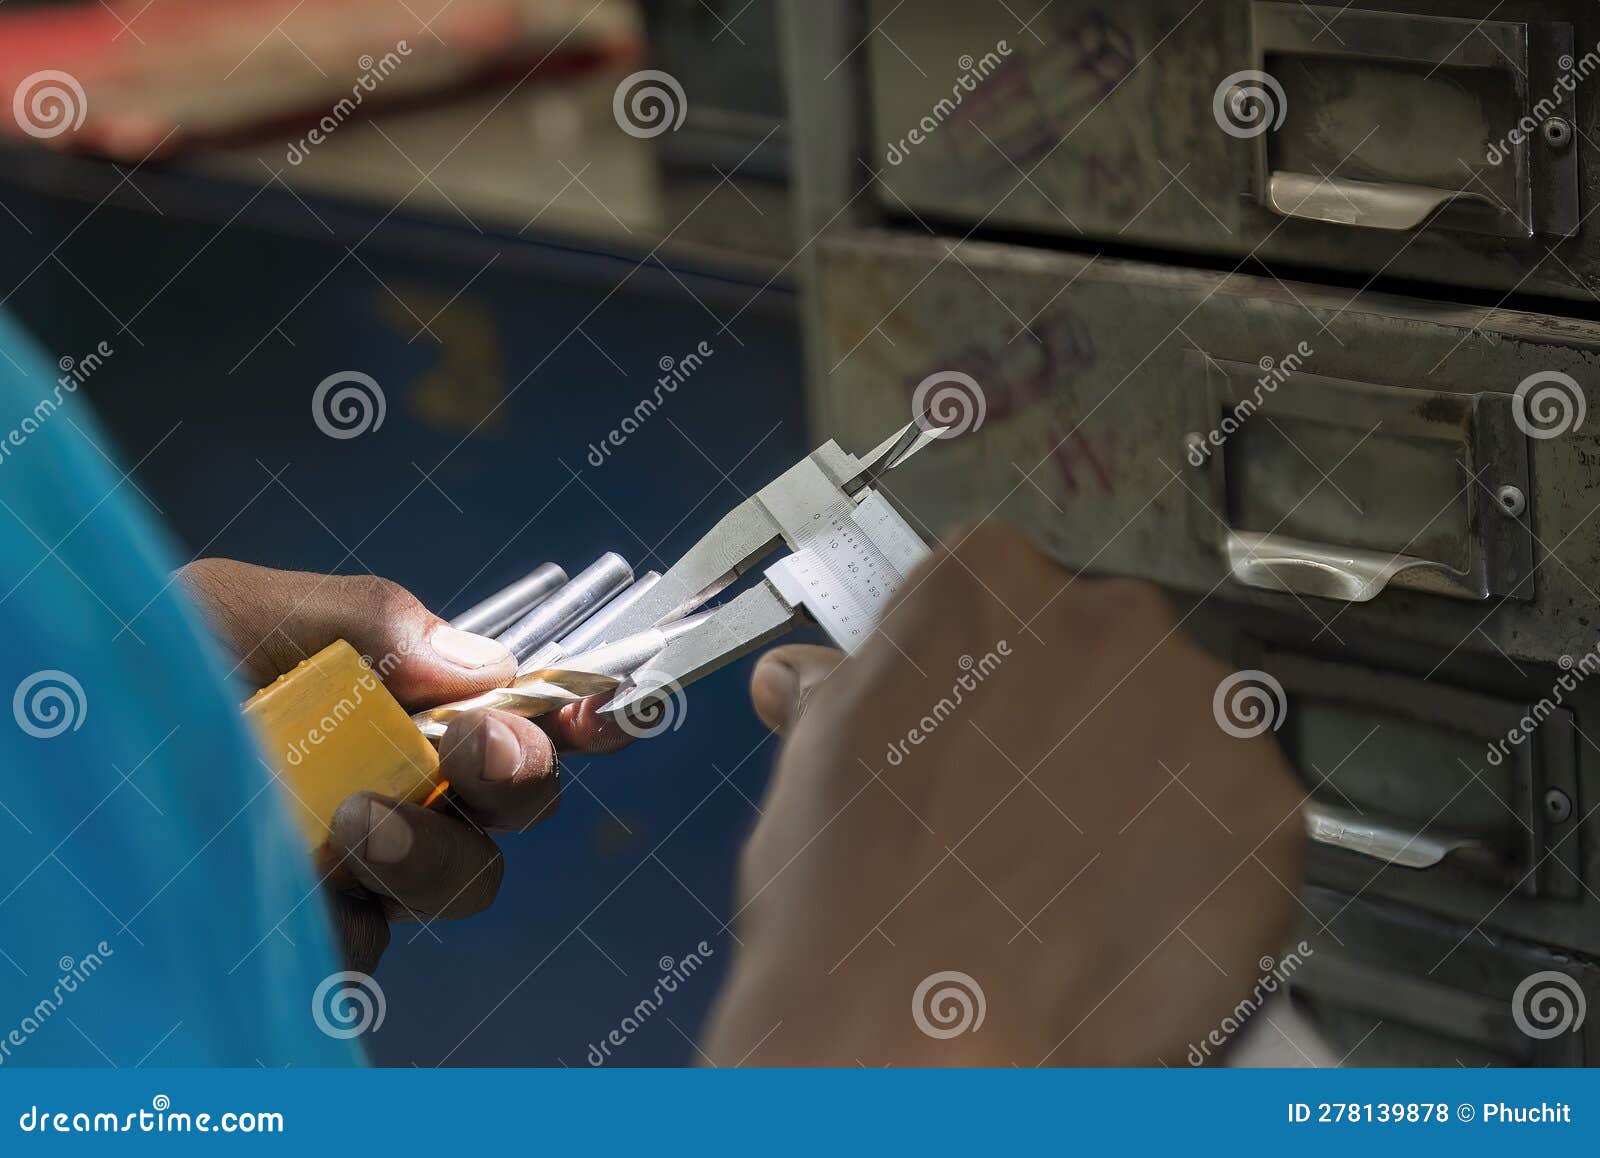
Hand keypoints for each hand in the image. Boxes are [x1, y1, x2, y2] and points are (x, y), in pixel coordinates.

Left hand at [178, 559, 628, 971]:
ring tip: (354, 825)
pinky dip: (357, 922)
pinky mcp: (312, 939)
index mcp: (394, 703)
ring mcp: (359, 869)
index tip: (606, 704)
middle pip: (515, 799)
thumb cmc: (138, 669)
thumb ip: (365, 620)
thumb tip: (484, 661)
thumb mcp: (241, 612)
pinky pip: (373, 954)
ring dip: (438, 853)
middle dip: (517, 775)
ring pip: (466, 880)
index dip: (574, 708)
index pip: (513, 706)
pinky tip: (306, 887)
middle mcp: (396, 784)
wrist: (59, 753)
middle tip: (479, 752)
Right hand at [704, 524, 1304, 1065]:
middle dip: (1081, 728)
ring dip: (1149, 791)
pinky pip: (1243, 823)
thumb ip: (840, 693)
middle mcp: (1107, 617)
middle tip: (1032, 816)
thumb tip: (808, 679)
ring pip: (1185, 735)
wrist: (919, 1030)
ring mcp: (1199, 710)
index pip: (1012, 598)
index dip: (997, 679)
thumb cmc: (857, 902)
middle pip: (1108, 657)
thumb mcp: (817, 764)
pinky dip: (1207, 866)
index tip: (990, 728)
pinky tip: (1133, 912)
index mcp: (991, 581)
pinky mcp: (1268, 807)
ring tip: (1080, 878)